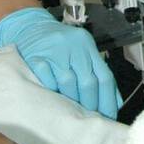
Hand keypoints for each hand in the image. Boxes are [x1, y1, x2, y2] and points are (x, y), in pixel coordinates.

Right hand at [0, 7, 121, 119]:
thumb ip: (96, 72)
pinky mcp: (35, 57)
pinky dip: (52, 92)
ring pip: (68, 82)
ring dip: (72, 101)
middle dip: (91, 104)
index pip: (104, 76)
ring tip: (73, 111)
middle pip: (88, 82)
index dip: (108, 100)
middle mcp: (73, 46)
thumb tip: (114, 102)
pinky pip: (47, 80)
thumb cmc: (58, 43)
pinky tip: (54, 100)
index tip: (108, 115)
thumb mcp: (81, 51)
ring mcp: (54, 51)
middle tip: (90, 117)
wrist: (30, 26)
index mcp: (88, 45)